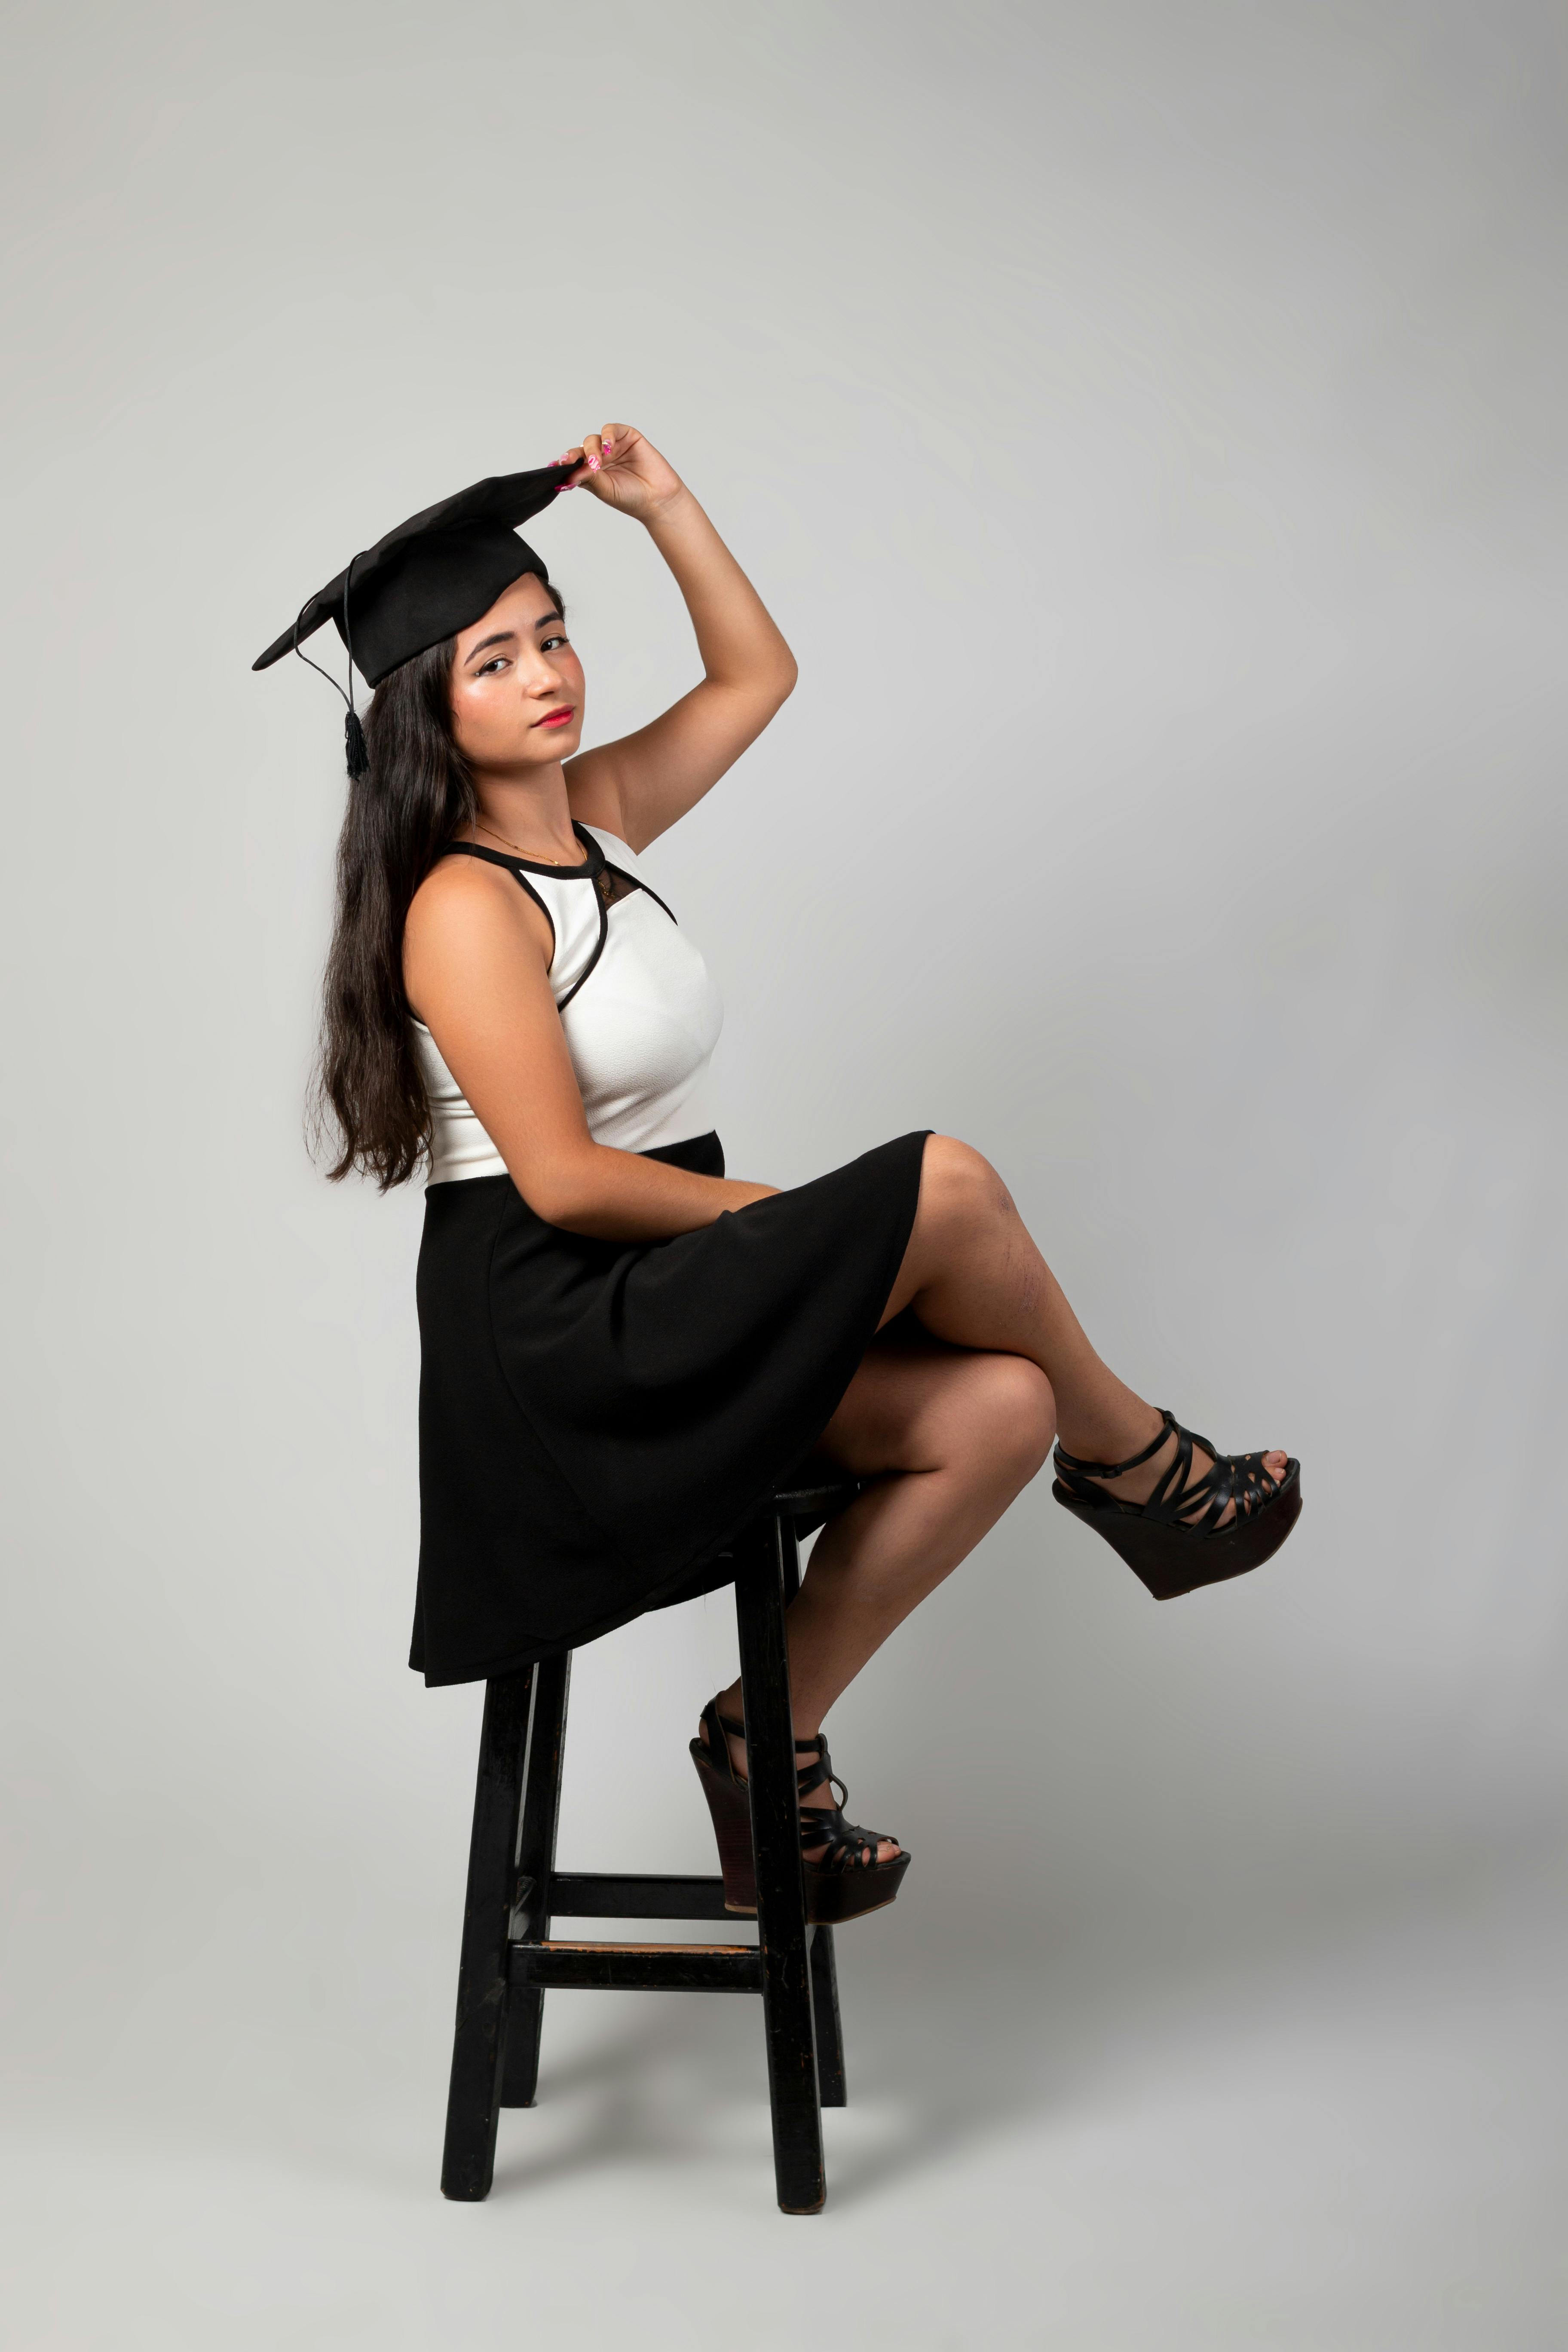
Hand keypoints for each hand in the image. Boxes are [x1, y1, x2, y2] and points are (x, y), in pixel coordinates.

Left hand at [552, 424, 684, 522]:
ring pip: (593, 440)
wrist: (657, 499)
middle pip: (581, 450)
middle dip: (576, 456)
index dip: (564, 462)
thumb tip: (567, 473)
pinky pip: (611, 430)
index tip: (556, 465)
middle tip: (576, 464)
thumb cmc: (631, 498)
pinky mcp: (627, 437)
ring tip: (596, 462)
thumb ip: (587, 478)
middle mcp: (600, 458)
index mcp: (591, 473)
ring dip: (591, 449)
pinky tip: (608, 446)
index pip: (573, 464)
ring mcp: (613, 447)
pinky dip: (607, 435)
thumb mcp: (605, 489)